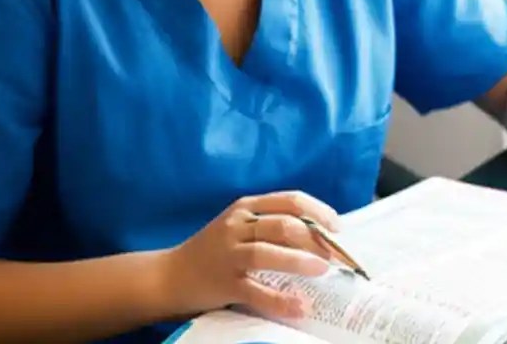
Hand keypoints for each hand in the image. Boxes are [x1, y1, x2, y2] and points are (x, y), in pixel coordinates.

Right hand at [161, 191, 342, 319]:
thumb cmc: (214, 251)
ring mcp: (228, 254)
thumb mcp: (240, 226)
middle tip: (335, 255)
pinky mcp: (223, 283)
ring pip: (269, 252)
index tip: (337, 227)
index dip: (318, 211)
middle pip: (283, 225)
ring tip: (323, 270)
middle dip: (315, 240)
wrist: (169, 276)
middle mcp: (237, 226)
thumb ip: (271, 224)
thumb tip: (320, 234)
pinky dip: (281, 300)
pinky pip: (257, 292)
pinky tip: (301, 306)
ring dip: (300, 261)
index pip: (289, 200)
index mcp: (245, 207)